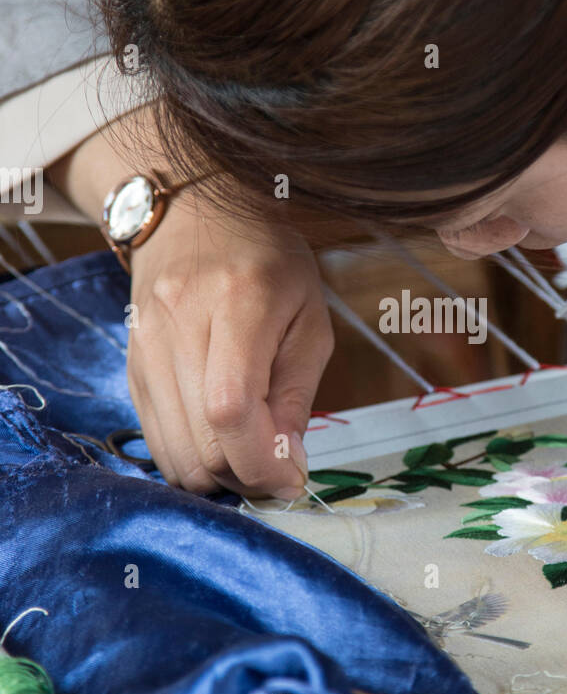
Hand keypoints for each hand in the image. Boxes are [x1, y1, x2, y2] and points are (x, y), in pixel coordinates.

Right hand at [127, 201, 333, 498]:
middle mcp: (179, 324)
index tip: (293, 479)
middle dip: (247, 476)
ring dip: (218, 474)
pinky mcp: (131, 367)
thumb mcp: (309, 317)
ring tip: (252, 453)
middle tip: (280, 469)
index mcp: (237, 302)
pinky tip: (221, 441)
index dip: (261, 462)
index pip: (229, 410)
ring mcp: (146, 347)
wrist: (194, 213)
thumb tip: (287, 466)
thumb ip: (297, 393)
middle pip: (200, 442)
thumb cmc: (268, 261)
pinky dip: (192, 457)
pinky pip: (156, 439)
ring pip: (174, 452)